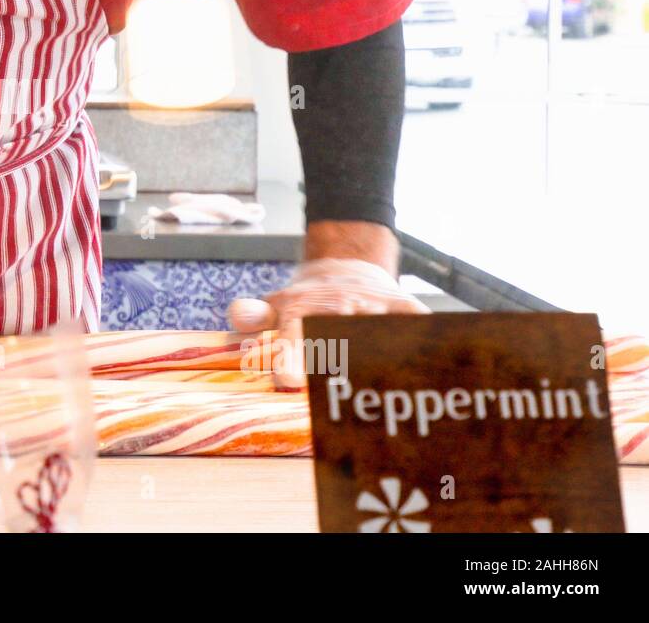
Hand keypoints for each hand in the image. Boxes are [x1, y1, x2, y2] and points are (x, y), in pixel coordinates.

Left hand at [228, 258, 429, 388]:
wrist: (347, 269)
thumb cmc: (306, 303)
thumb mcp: (274, 306)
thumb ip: (254, 316)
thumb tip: (238, 314)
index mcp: (302, 308)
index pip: (294, 336)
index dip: (289, 359)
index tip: (287, 381)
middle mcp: (339, 305)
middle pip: (338, 342)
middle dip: (333, 369)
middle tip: (329, 400)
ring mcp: (374, 306)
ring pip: (379, 336)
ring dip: (379, 364)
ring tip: (380, 399)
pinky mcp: (406, 308)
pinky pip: (419, 326)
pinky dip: (425, 343)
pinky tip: (430, 371)